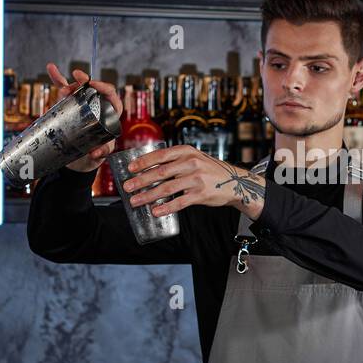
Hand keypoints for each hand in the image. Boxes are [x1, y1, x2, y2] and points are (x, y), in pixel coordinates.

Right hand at [45, 62, 123, 172]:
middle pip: (92, 89)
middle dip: (83, 82)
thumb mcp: (102, 152)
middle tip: (76, 78)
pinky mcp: (70, 105)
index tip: (92, 85)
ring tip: (60, 85)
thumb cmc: (98, 151)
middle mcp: (97, 104)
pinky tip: (51, 67)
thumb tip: (95, 153)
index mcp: (111, 112)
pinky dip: (57, 79)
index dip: (104, 87)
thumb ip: (101, 152)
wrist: (84, 156)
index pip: (111, 95)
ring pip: (77, 89)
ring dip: (68, 84)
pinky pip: (64, 91)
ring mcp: (83, 103)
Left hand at [120, 145, 265, 219]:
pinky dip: (166, 207)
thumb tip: (147, 169)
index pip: (160, 155)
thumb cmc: (210, 170)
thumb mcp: (194, 158)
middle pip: (160, 172)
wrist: (235, 182)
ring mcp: (197, 179)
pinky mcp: (201, 194)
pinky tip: (155, 211)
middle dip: (141, 180)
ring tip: (136, 201)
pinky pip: (180, 202)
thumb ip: (175, 161)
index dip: (143, 162)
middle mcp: (191, 163)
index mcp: (186, 151)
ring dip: (148, 195)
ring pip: (167, 188)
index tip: (130, 169)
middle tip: (127, 187)